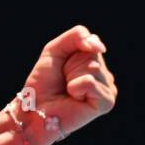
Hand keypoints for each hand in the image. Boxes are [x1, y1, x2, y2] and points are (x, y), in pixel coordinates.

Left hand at [22, 24, 116, 141]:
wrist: (35, 108)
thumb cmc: (45, 82)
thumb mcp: (56, 49)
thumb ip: (77, 36)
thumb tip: (100, 47)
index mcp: (97, 63)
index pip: (91, 41)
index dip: (70, 53)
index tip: (63, 69)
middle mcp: (106, 76)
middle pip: (92, 54)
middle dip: (70, 66)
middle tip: (64, 82)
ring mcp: (109, 90)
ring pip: (92, 67)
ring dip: (71, 78)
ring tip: (69, 91)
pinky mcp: (107, 103)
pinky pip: (90, 82)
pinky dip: (75, 88)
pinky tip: (74, 99)